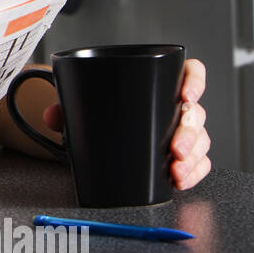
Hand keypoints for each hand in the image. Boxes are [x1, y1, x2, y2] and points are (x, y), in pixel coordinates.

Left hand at [42, 57, 211, 190]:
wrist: (99, 135)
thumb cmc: (101, 112)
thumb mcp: (85, 105)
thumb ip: (67, 108)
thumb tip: (53, 115)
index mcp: (161, 83)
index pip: (190, 72)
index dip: (195, 80)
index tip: (186, 95)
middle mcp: (176, 107)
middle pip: (196, 113)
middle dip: (190, 132)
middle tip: (176, 148)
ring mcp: (182, 132)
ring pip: (201, 140)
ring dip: (193, 157)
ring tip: (176, 169)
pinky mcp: (183, 156)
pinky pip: (199, 163)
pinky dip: (194, 173)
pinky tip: (181, 180)